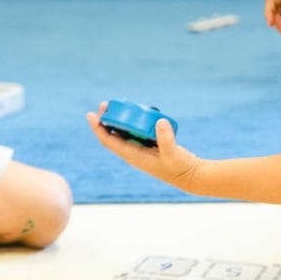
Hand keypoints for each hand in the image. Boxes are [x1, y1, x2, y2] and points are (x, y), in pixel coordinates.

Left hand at [87, 103, 201, 191]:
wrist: (189, 175)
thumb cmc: (179, 167)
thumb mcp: (172, 153)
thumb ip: (166, 139)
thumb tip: (159, 121)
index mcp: (132, 155)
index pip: (109, 141)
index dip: (98, 128)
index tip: (91, 115)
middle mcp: (133, 152)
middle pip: (112, 135)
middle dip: (105, 120)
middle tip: (104, 104)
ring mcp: (140, 149)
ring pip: (122, 133)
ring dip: (117, 120)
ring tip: (116, 105)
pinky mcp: (148, 146)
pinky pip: (135, 132)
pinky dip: (132, 122)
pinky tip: (136, 113)